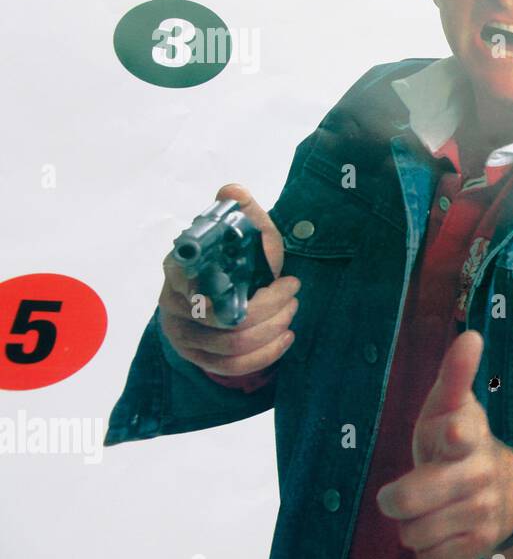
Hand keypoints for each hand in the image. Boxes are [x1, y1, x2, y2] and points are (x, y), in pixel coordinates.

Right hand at [159, 184, 298, 375]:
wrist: (226, 287)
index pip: (198, 286)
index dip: (241, 289)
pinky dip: (265, 355)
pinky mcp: (198, 358)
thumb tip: (233, 191)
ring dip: (272, 329)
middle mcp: (173, 305)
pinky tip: (286, 338)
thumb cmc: (235, 259)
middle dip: (270, 308)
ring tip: (292, 310)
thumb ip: (241, 211)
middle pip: (223, 321)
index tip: (280, 279)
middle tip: (293, 292)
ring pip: (231, 346)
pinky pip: (231, 367)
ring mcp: (183, 336)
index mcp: (178, 270)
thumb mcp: (245, 233)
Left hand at [378, 332, 512, 558]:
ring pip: (412, 532)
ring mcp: (480, 512)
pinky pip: (427, 558)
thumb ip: (455, 375)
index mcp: (467, 434)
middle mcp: (478, 473)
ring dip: (411, 524)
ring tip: (428, 508)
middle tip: (403, 492)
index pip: (459, 432)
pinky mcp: (478, 547)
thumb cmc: (460, 443)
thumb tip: (470, 335)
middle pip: (409, 498)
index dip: (451, 433)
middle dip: (396, 498)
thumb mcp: (452, 407)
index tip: (451, 432)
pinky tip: (441, 529)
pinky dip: (426, 548)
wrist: (510, 490)